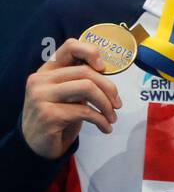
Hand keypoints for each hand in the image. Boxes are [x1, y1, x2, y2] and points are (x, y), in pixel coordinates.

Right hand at [20, 38, 122, 158]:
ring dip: (106, 105)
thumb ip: (80, 80)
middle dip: (109, 88)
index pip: (70, 47)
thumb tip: (106, 70)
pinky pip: (85, 111)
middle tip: (118, 104)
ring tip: (112, 118)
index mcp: (48, 70)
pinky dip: (101, 120)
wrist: (37, 144)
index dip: (91, 52)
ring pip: (87, 88)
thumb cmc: (59, 116)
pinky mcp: (48, 114)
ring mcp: (41, 96)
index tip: (103, 67)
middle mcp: (41, 80)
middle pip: (86, 72)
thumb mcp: (68, 95)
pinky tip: (105, 128)